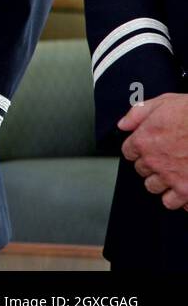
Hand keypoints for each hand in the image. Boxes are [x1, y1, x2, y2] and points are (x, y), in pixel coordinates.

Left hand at [119, 93, 187, 209]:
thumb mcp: (164, 102)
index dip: (139, 149)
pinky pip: (174, 203)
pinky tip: (185, 189)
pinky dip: (179, 199)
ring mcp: (171, 178)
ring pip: (154, 188)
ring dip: (162, 182)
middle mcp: (154, 162)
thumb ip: (138, 113)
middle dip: (152, 165)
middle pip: (142, 171)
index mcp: (144, 141)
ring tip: (175, 173)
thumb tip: (123, 124)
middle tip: (167, 158)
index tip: (148, 148)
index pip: (128, 153)